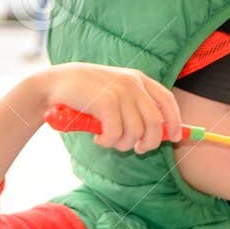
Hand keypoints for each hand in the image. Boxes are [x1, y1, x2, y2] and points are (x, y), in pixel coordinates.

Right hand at [32, 61, 182, 154]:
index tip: (176, 138)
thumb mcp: (112, 94)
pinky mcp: (106, 103)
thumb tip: (154, 132)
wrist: (53, 85)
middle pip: (155, 123)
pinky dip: (107, 143)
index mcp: (138, 79)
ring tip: (107, 141)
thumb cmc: (83, 94)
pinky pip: (116, 135)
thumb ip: (131, 106)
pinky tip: (98, 139)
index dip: (175, 122)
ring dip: (122, 144)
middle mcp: (133, 84)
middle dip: (148, 143)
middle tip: (136, 149)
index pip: (167, 101)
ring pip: (136, 133)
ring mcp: (120, 92)